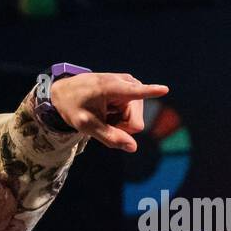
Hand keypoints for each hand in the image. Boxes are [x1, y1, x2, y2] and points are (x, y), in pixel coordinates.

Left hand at [49, 73, 167, 151]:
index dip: (151, 92)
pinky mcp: (133, 89)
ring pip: (136, 119)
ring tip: (104, 112)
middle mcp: (127, 83)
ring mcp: (131, 86)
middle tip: (102, 119)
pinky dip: (120, 117)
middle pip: (135, 121)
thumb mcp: (86, 126)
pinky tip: (108, 110)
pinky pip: (133, 114)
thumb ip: (109, 137)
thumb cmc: (73, 107)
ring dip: (119, 122)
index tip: (165, 89)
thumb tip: (133, 148)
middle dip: (121, 126)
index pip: (136, 91)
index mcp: (112, 87)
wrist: (65, 92)